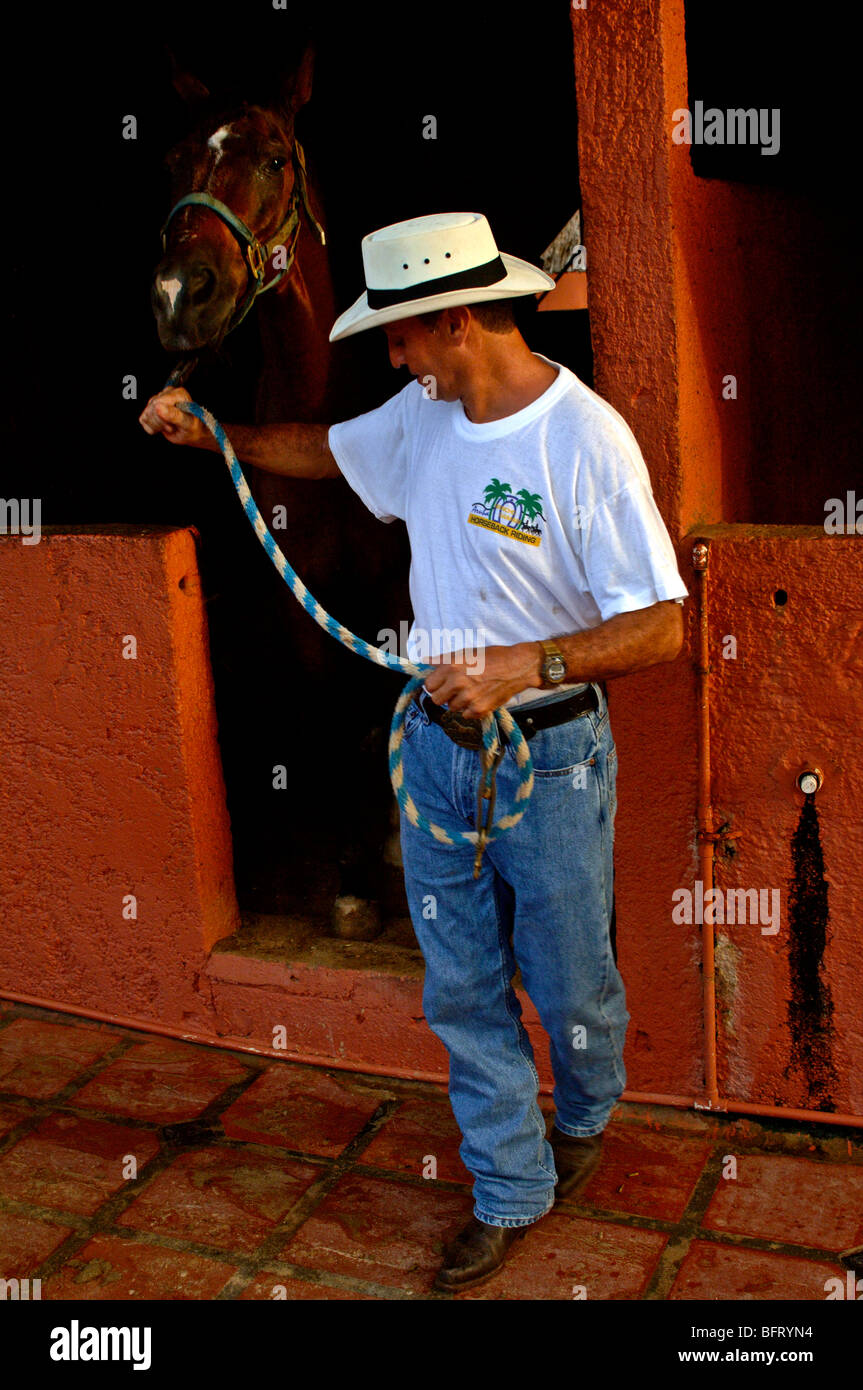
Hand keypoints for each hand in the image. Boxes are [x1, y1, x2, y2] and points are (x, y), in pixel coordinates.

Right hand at [138, 388, 206, 446]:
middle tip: (172, 427)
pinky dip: (152, 428)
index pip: (159, 403)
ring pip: (146, 414)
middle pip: (151, 409)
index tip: (173, 426)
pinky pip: (143, 420)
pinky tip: (162, 427)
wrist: (191, 434)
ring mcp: (158, 399)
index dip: (163, 419)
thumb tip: (158, 407)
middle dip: (160, 423)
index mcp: (178, 393)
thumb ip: (174, 415)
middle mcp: (167, 393)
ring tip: (169, 426)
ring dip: (157, 426)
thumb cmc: (192, 428)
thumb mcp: (187, 424)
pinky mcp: (151, 408)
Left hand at [423, 642, 541, 718]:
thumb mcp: (466, 652)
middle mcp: (457, 682)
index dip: (435, 685)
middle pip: (436, 700)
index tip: (442, 684)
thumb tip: (425, 660)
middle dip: (444, 696)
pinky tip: (480, 698)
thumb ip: (443, 659)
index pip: (429, 685)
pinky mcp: (479, 709)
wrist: (517, 667)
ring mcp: (468, 697)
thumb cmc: (492, 657)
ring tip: (472, 692)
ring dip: (459, 702)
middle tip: (455, 690)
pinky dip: (471, 710)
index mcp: (451, 667)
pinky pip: (466, 715)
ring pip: (451, 708)